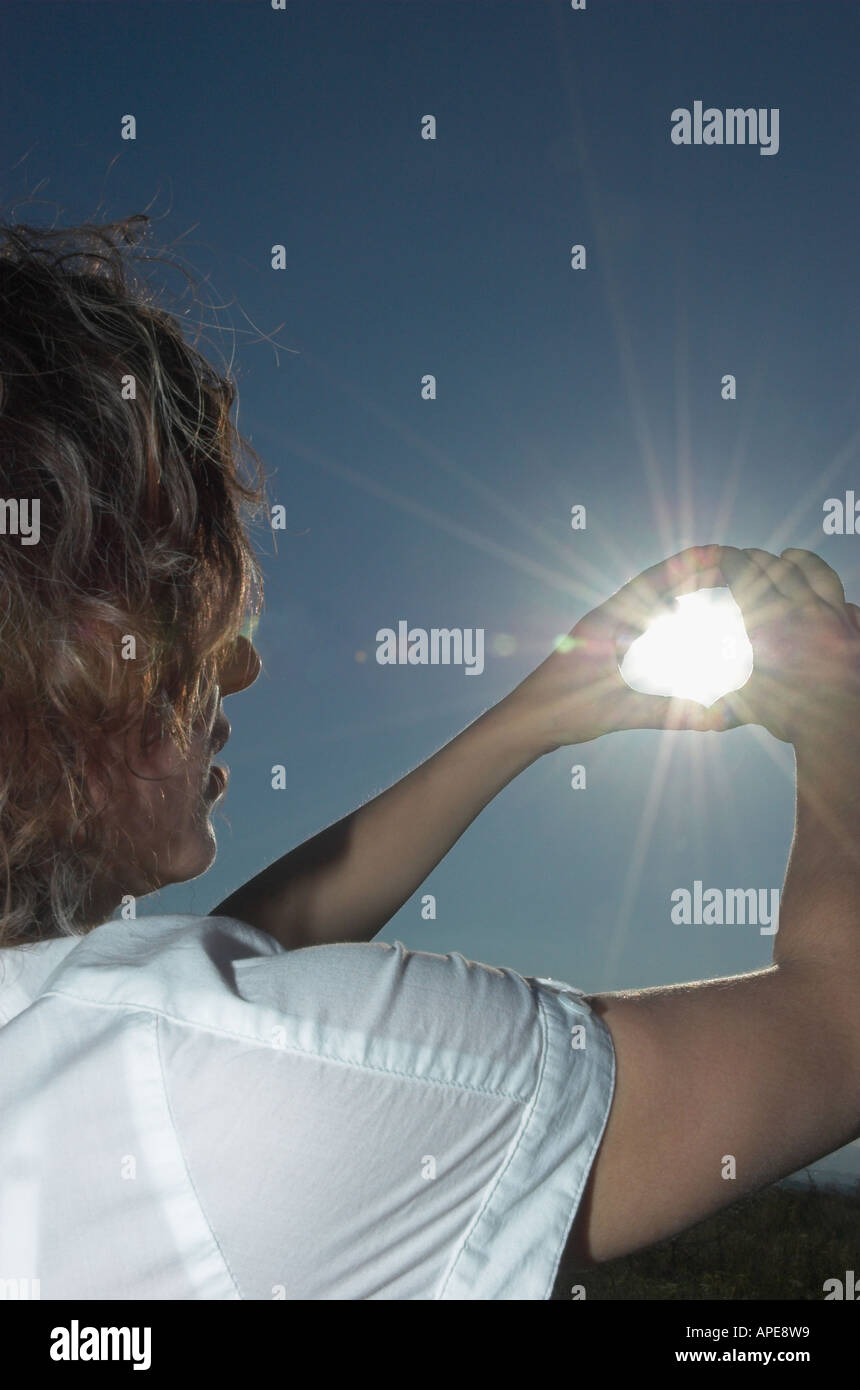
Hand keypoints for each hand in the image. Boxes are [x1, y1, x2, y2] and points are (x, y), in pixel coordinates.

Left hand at [502, 545, 724, 750]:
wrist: (525, 723)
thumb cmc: (562, 711)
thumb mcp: (618, 712)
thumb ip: (665, 713)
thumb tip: (712, 719)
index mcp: (604, 624)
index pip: (649, 584)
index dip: (682, 568)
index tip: (711, 552)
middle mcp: (602, 621)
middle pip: (649, 588)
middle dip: (684, 575)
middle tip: (719, 563)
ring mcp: (599, 632)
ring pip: (641, 602)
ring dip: (671, 591)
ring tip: (702, 581)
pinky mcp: (599, 647)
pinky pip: (635, 619)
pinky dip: (657, 612)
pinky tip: (671, 617)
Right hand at [709, 547, 859, 748]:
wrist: (843, 726)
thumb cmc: (792, 714)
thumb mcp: (750, 707)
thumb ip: (725, 706)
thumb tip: (704, 718)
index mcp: (769, 619)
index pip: (745, 574)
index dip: (730, 560)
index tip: (721, 555)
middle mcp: (803, 608)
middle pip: (777, 567)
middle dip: (758, 558)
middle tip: (745, 557)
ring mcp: (836, 616)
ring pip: (817, 573)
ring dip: (799, 560)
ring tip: (789, 556)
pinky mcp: (858, 631)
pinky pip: (849, 605)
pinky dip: (836, 598)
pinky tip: (835, 602)